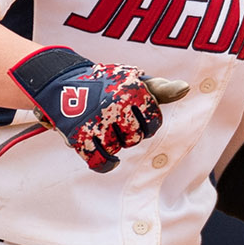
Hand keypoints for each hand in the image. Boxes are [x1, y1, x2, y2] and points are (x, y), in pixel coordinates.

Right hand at [10, 46, 187, 172]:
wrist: (58, 80)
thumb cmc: (103, 83)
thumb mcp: (131, 80)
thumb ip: (159, 88)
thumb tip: (185, 88)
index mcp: (129, 89)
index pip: (153, 120)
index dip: (147, 122)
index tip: (137, 116)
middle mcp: (114, 104)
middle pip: (135, 137)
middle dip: (129, 133)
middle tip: (118, 122)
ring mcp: (95, 121)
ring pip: (118, 148)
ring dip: (115, 144)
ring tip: (107, 132)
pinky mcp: (78, 136)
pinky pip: (100, 161)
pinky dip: (106, 164)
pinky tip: (109, 160)